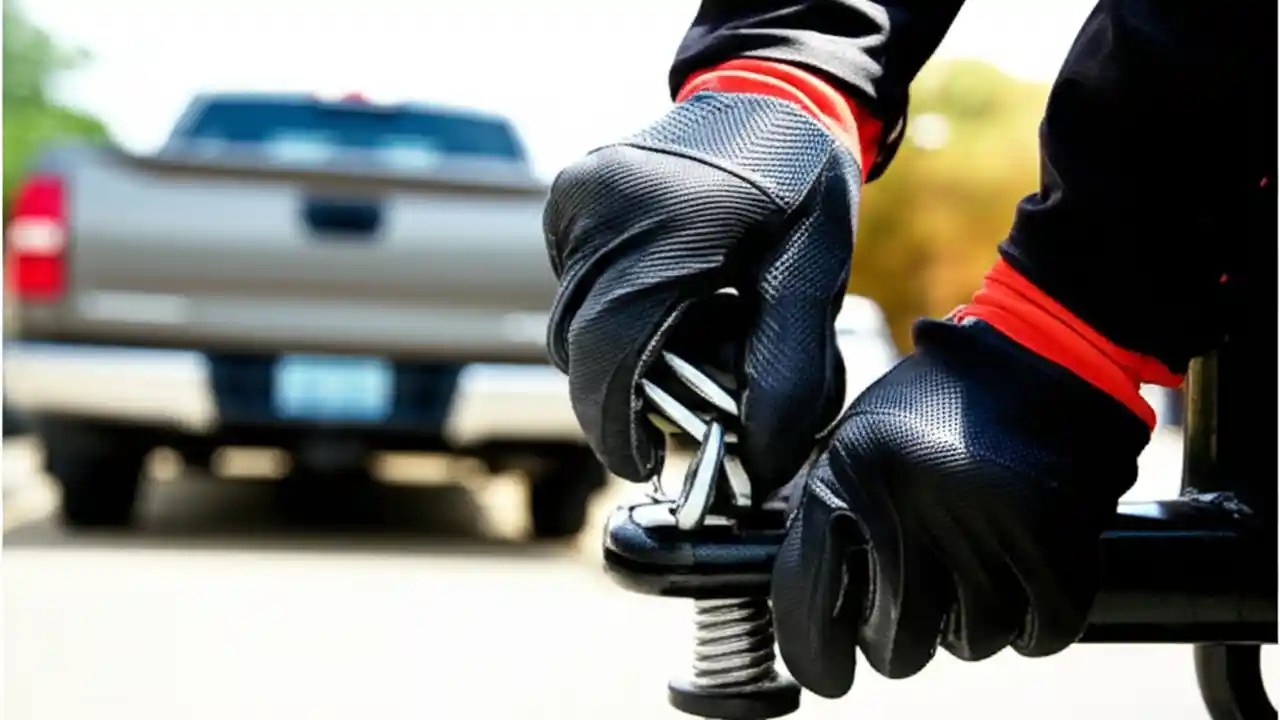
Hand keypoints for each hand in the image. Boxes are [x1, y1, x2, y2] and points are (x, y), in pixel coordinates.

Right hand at [543, 90, 862, 491]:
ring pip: (571, 322)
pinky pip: (574, 288)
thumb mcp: (813, 278)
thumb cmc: (800, 187)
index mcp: (664, 224)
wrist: (771, 98)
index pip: (609, 352)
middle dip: (623, 396)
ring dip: (618, 354)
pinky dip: (612, 315)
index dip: (616, 426)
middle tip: (682, 408)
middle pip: (580, 345)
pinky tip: (665, 299)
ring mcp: (574, 200)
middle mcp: (600, 208)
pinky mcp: (566, 202)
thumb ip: (786, 375)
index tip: (641, 465)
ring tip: (686, 340)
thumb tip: (755, 466)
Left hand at [770, 317, 1150, 696]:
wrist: (1042, 358)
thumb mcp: (857, 443)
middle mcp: (910, 505)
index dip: (814, 655)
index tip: (829, 671)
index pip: (807, 603)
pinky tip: (1021, 574)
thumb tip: (812, 612)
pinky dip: (1031, 620)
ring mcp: (985, 527)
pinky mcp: (1054, 542)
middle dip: (898, 638)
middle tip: (914, 600)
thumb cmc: (940, 406)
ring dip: (969, 621)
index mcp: (849, 477)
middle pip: (893, 647)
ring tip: (975, 559)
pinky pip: (1038, 634)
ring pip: (967, 644)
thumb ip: (830, 519)